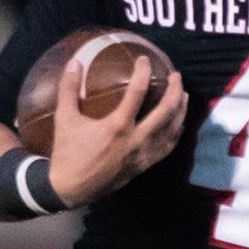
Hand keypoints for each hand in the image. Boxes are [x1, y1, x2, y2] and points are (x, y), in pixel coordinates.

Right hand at [48, 58, 188, 205]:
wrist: (71, 188)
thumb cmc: (67, 152)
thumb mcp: (64, 119)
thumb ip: (68, 89)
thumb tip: (75, 62)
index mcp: (117, 126)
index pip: (137, 93)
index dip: (143, 73)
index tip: (145, 60)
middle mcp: (136, 140)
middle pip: (166, 111)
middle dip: (175, 91)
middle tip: (176, 76)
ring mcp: (143, 154)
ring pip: (172, 130)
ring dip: (181, 110)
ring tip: (184, 95)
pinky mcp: (145, 165)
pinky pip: (168, 147)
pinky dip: (176, 133)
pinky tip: (179, 123)